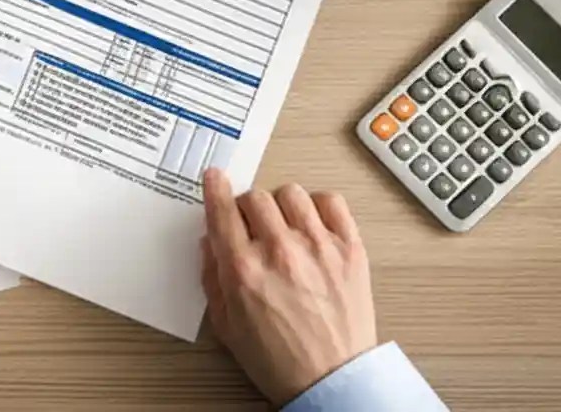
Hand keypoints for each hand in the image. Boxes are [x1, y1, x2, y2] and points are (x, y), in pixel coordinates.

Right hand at [200, 168, 377, 406]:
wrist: (330, 381)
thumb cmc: (279, 360)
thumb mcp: (226, 324)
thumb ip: (212, 277)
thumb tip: (210, 242)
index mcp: (244, 271)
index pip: (222, 210)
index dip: (215, 188)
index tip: (215, 179)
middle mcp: (280, 252)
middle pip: (255, 197)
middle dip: (247, 207)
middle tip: (251, 224)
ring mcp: (318, 247)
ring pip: (291, 193)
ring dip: (281, 204)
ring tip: (283, 224)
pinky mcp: (350, 250)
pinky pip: (332, 202)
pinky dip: (319, 205)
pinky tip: (313, 223)